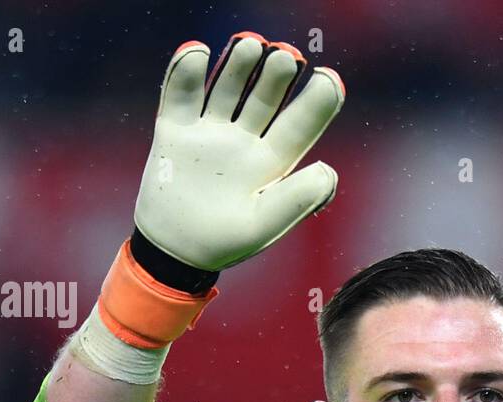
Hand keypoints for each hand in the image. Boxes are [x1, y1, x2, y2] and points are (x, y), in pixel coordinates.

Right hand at [133, 32, 344, 271]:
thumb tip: (327, 170)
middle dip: (275, 78)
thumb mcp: (264, 226)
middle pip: (263, 100)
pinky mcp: (174, 132)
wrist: (172, 253)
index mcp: (271, 164)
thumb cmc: (224, 243)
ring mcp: (209, 134)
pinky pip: (179, 96)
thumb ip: (296, 199)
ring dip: (237, 67)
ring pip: (226, 90)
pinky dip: (185, 72)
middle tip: (285, 58)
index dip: (317, 103)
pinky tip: (198, 52)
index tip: (330, 79)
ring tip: (251, 46)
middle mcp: (243, 143)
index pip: (299, 126)